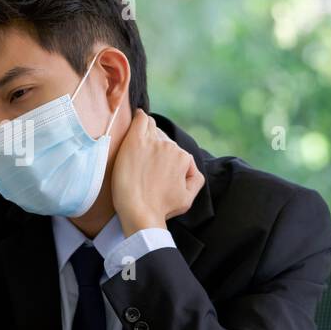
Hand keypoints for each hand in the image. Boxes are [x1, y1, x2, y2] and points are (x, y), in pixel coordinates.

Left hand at [111, 109, 203, 234]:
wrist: (139, 212)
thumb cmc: (161, 208)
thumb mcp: (188, 198)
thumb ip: (195, 178)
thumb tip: (189, 166)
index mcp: (183, 158)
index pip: (174, 149)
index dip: (163, 158)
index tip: (153, 168)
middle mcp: (170, 147)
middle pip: (162, 137)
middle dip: (154, 147)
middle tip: (143, 162)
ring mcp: (152, 142)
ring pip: (151, 127)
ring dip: (146, 132)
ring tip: (139, 145)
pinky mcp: (135, 142)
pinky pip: (140, 119)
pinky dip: (139, 117)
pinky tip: (137, 117)